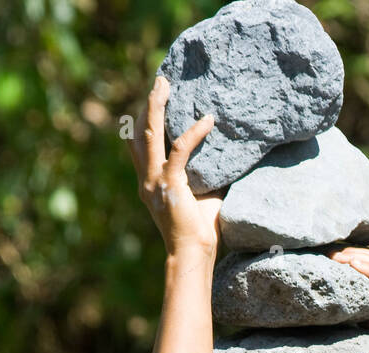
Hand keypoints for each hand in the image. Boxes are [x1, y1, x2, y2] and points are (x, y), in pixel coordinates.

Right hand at [128, 74, 222, 258]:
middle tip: (161, 81)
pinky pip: (179, 150)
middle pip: (140, 132)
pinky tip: (208, 120)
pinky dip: (194, 133)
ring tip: (166, 85)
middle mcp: (146, 179)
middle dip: (149, 104)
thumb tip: (228, 159)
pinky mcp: (170, 184)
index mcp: (149, 183)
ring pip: (151, 133)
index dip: (145, 121)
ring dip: (157, 106)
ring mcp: (155, 181)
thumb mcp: (202, 197)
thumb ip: (206, 177)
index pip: (140, 146)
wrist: (193, 256)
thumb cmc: (200, 233)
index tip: (156, 100)